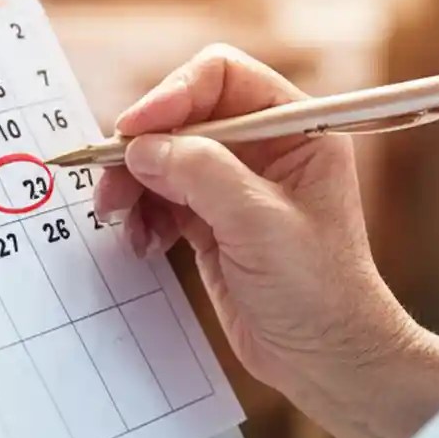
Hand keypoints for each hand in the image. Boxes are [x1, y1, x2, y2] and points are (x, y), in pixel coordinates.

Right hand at [95, 45, 438, 437]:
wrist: (326, 360)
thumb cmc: (319, 291)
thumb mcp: (260, 223)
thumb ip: (201, 173)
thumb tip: (142, 144)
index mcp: (294, 129)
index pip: (222, 77)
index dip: (174, 93)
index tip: (135, 128)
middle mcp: (263, 147)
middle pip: (182, 116)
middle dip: (143, 147)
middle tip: (112, 182)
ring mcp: (234, 184)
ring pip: (164, 158)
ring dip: (133, 184)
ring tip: (118, 219)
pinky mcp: (211, 220)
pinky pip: (160, 197)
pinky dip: (141, 214)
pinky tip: (141, 243)